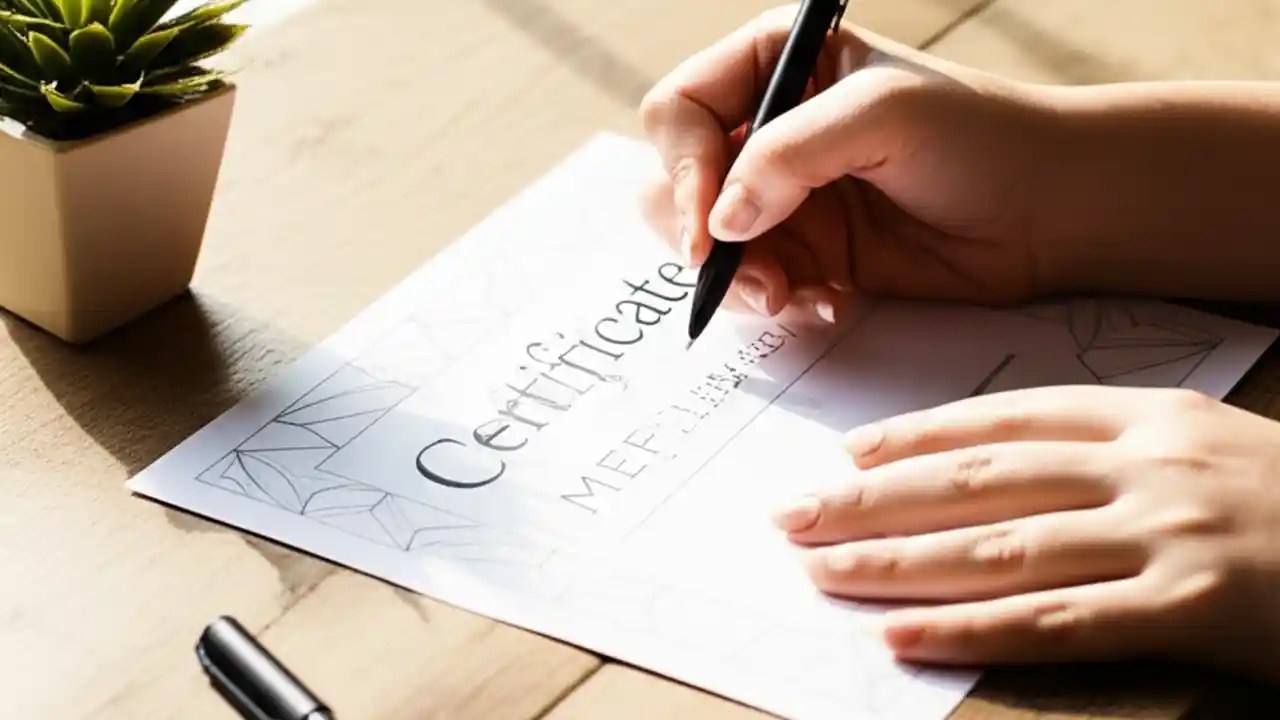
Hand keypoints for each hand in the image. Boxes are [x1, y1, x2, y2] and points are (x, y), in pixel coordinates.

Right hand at [640, 7, 1279, 317]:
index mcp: (776, 65)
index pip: (679, 112)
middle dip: (697, 234)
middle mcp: (769, 128)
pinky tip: (826, 302)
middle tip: (739, 272)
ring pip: (706, 244)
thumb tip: (720, 225)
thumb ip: (788, 156)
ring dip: (734, 278)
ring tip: (787, 295)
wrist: (1052, 211)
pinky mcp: (811, 254)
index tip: (713, 226)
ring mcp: (786, 197)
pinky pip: (754, 284)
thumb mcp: (881, 115)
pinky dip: (773, 301)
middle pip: (675, 182)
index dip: (683, 170)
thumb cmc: (981, 137)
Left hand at [771, 385, 1279, 682]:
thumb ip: (1119, 454)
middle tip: (792, 511)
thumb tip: (1010, 478)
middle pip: (983, 480)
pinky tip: (902, 637)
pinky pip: (1058, 624)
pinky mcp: (1196, 609)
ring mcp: (1173, 534)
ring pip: (1002, 546)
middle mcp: (1152, 464)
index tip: (847, 452)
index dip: (917, 436)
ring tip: (818, 569)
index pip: (1006, 418)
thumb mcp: (1214, 451)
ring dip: (899, 561)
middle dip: (875, 498)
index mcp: (1154, 415)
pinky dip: (972, 630)